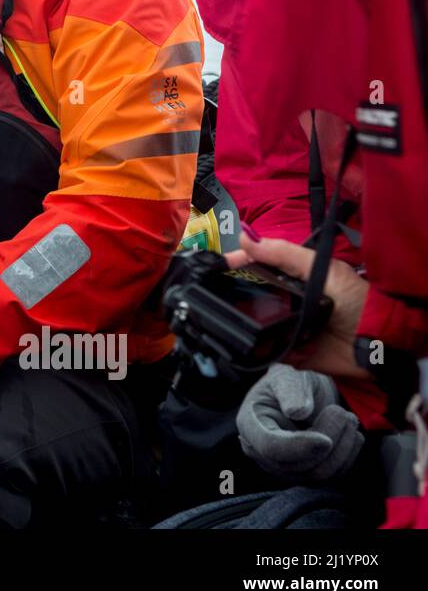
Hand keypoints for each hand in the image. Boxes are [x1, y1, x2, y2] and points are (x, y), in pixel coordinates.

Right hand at [224, 236, 368, 378]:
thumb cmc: (356, 301)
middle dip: (231, 295)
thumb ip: (284, 254)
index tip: (215, 266)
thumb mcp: (322, 270)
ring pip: (253, 323)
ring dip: (242, 322)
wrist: (379, 346)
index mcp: (294, 277)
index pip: (258, 266)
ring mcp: (286, 327)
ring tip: (224, 320)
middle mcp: (287, 300)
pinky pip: (265, 351)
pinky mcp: (289, 353)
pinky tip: (248, 342)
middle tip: (211, 296)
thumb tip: (244, 237)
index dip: (236, 264)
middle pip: (250, 295)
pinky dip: (258, 349)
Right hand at [236, 363, 363, 481]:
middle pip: (299, 464)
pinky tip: (350, 434)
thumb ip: (290, 390)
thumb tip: (297, 412)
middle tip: (343, 412)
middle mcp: (262, 452)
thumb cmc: (290, 384)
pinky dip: (348, 456)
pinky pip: (332, 477)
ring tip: (349, 419)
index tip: (327, 439)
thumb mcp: (286, 376)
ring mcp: (283, 468)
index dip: (300, 447)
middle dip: (329, 439)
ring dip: (343, 448)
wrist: (302, 395)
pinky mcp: (306, 475)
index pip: (270, 447)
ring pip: (318, 475)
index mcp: (250, 425)